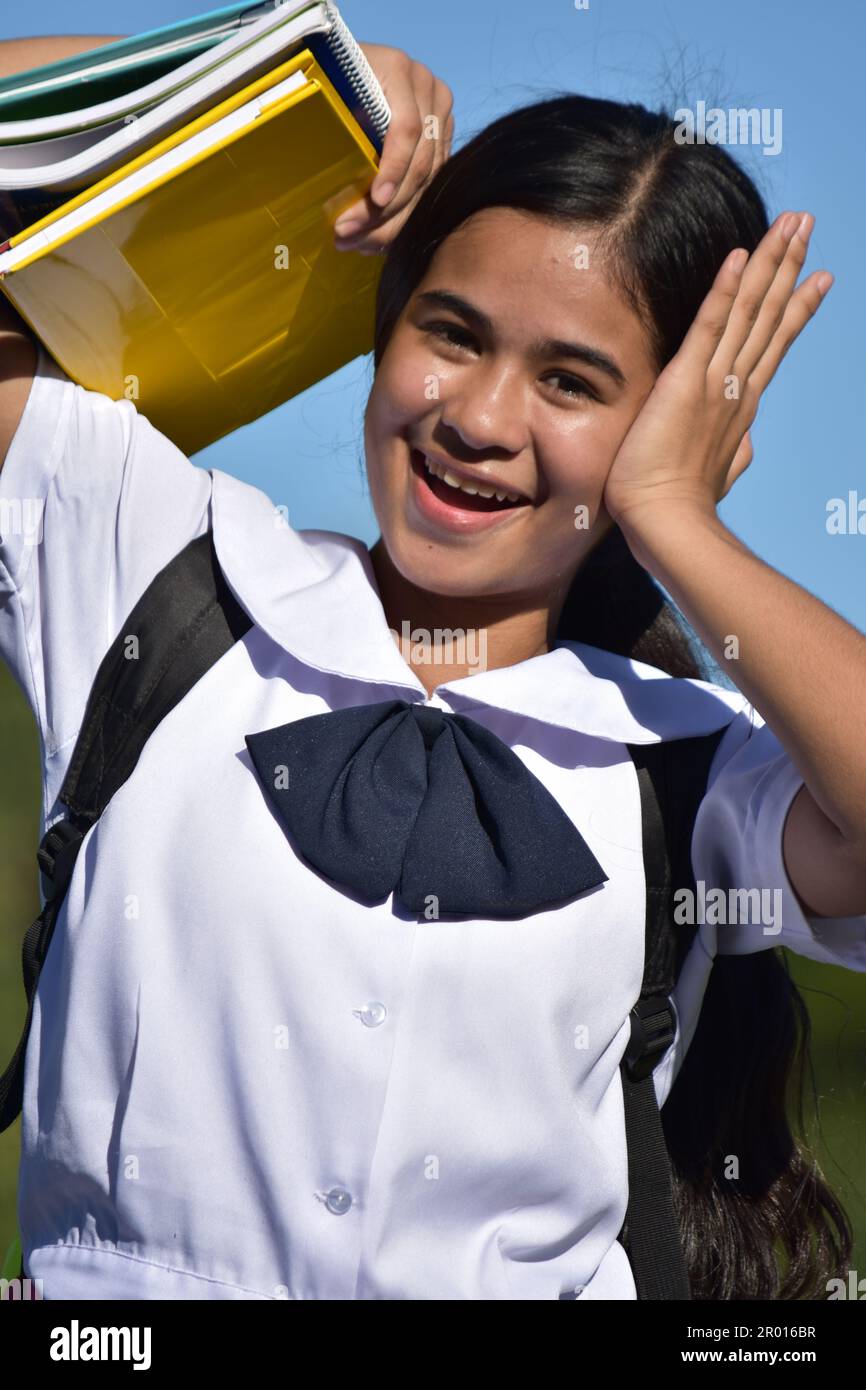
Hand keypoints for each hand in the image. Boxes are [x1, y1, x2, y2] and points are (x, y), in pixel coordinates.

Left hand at [333, 44, 453, 254]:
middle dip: (385, 208)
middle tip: (347, 234)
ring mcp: (441, 117)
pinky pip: (430, 187)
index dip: (393, 167)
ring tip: (356, 243)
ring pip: (427, 182)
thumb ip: (337, 124)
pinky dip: (403, 216)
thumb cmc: (332, 82)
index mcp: (400, 71)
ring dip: (392, 221)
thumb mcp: (330, 93)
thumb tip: (333, 188)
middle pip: (420, 162)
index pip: (406, 128)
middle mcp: (429, 91)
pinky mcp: (443, 142)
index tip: (375, 200)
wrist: (350, 74)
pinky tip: (377, 237)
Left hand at [602, 210, 833, 528]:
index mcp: (742, 404)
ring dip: (771, 261)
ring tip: (791, 222)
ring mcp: (716, 381)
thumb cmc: (683, 507)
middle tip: (807, 223)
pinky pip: (709, 326)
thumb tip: (747, 446)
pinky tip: (740, 255)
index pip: (773, 344)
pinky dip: (725, 290)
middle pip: (771, 313)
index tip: (819, 277)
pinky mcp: (686, 381)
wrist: (667, 524)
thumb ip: (737, 452)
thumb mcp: (721, 474)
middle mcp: (737, 385)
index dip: (796, 307)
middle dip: (790, 264)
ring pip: (751, 309)